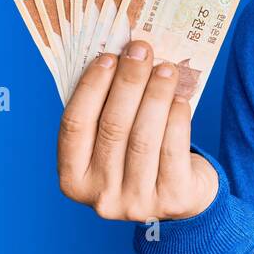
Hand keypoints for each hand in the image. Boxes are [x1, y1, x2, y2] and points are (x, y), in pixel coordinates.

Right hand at [57, 40, 218, 221]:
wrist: (180, 198)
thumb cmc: (138, 157)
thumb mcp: (113, 143)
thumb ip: (106, 111)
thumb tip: (120, 58)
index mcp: (73, 178)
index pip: (74, 126)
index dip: (90, 88)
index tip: (108, 57)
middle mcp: (101, 196)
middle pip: (112, 128)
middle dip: (128, 83)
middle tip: (141, 51)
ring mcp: (136, 203)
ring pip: (143, 137)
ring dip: (155, 95)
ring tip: (166, 68)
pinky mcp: (172, 200)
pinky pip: (173, 150)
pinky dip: (176, 118)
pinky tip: (180, 98)